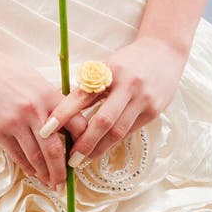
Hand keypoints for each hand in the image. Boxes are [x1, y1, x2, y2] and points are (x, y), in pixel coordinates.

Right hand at [0, 41, 88, 190]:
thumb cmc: (6, 70)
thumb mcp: (35, 80)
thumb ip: (50, 101)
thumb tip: (66, 124)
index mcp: (49, 94)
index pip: (76, 125)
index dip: (82, 144)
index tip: (82, 156)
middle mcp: (35, 110)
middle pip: (55, 149)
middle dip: (61, 171)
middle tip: (64, 183)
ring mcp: (15, 121)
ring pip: (35, 156)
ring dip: (44, 173)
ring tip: (50, 183)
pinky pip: (16, 155)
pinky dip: (27, 167)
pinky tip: (32, 172)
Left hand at [38, 36, 187, 165]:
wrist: (164, 51)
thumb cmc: (128, 60)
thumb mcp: (107, 65)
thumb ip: (90, 86)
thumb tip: (65, 112)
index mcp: (109, 70)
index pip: (82, 96)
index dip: (64, 114)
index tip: (47, 129)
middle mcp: (127, 85)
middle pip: (102, 120)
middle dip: (84, 143)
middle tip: (69, 159)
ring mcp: (143, 99)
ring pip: (118, 131)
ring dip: (99, 148)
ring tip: (84, 159)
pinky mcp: (155, 111)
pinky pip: (130, 130)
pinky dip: (115, 141)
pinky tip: (103, 148)